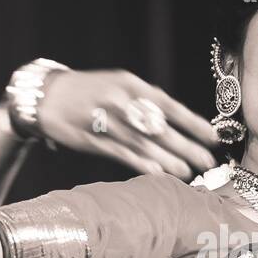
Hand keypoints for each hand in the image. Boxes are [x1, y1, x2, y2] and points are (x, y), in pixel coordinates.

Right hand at [29, 68, 219, 178]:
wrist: (44, 96)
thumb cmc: (88, 91)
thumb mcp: (117, 86)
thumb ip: (143, 103)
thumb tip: (174, 123)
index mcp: (130, 84)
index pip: (168, 105)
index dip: (192, 122)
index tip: (213, 136)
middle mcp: (120, 101)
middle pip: (159, 127)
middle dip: (186, 145)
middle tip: (208, 160)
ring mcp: (105, 121)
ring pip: (142, 143)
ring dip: (166, 158)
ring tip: (188, 171)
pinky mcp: (90, 139)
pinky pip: (120, 153)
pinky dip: (140, 163)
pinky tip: (157, 173)